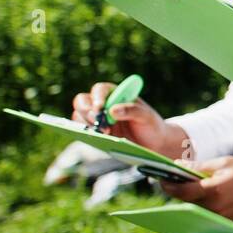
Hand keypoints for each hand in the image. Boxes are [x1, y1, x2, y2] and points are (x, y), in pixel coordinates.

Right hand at [71, 83, 186, 158]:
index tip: (100, 108)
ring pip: (79, 115)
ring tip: (102, 133)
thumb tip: (112, 110)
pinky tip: (95, 138)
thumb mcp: (147, 116)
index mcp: (115, 94)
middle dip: (86, 110)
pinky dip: (85, 133)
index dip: (97, 97)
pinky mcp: (95, 132)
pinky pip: (83, 131)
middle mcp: (102, 104)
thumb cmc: (151, 124)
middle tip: (96, 122)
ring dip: (85, 123)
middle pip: (82, 101)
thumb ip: (132, 110)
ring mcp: (96, 119)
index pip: (100, 90)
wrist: (153, 143)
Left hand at [161, 156, 232, 222]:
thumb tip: (177, 166)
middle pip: (183, 200)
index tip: (162, 177)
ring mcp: (217, 215)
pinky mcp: (221, 220)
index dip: (168, 184)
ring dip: (186, 197)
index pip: (181, 190)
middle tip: (171, 179)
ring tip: (186, 185)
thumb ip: (199, 166)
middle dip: (176, 189)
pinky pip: (202, 212)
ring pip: (192, 207)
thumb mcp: (223, 163)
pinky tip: (200, 194)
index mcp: (212, 190)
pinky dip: (198, 203)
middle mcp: (213, 206)